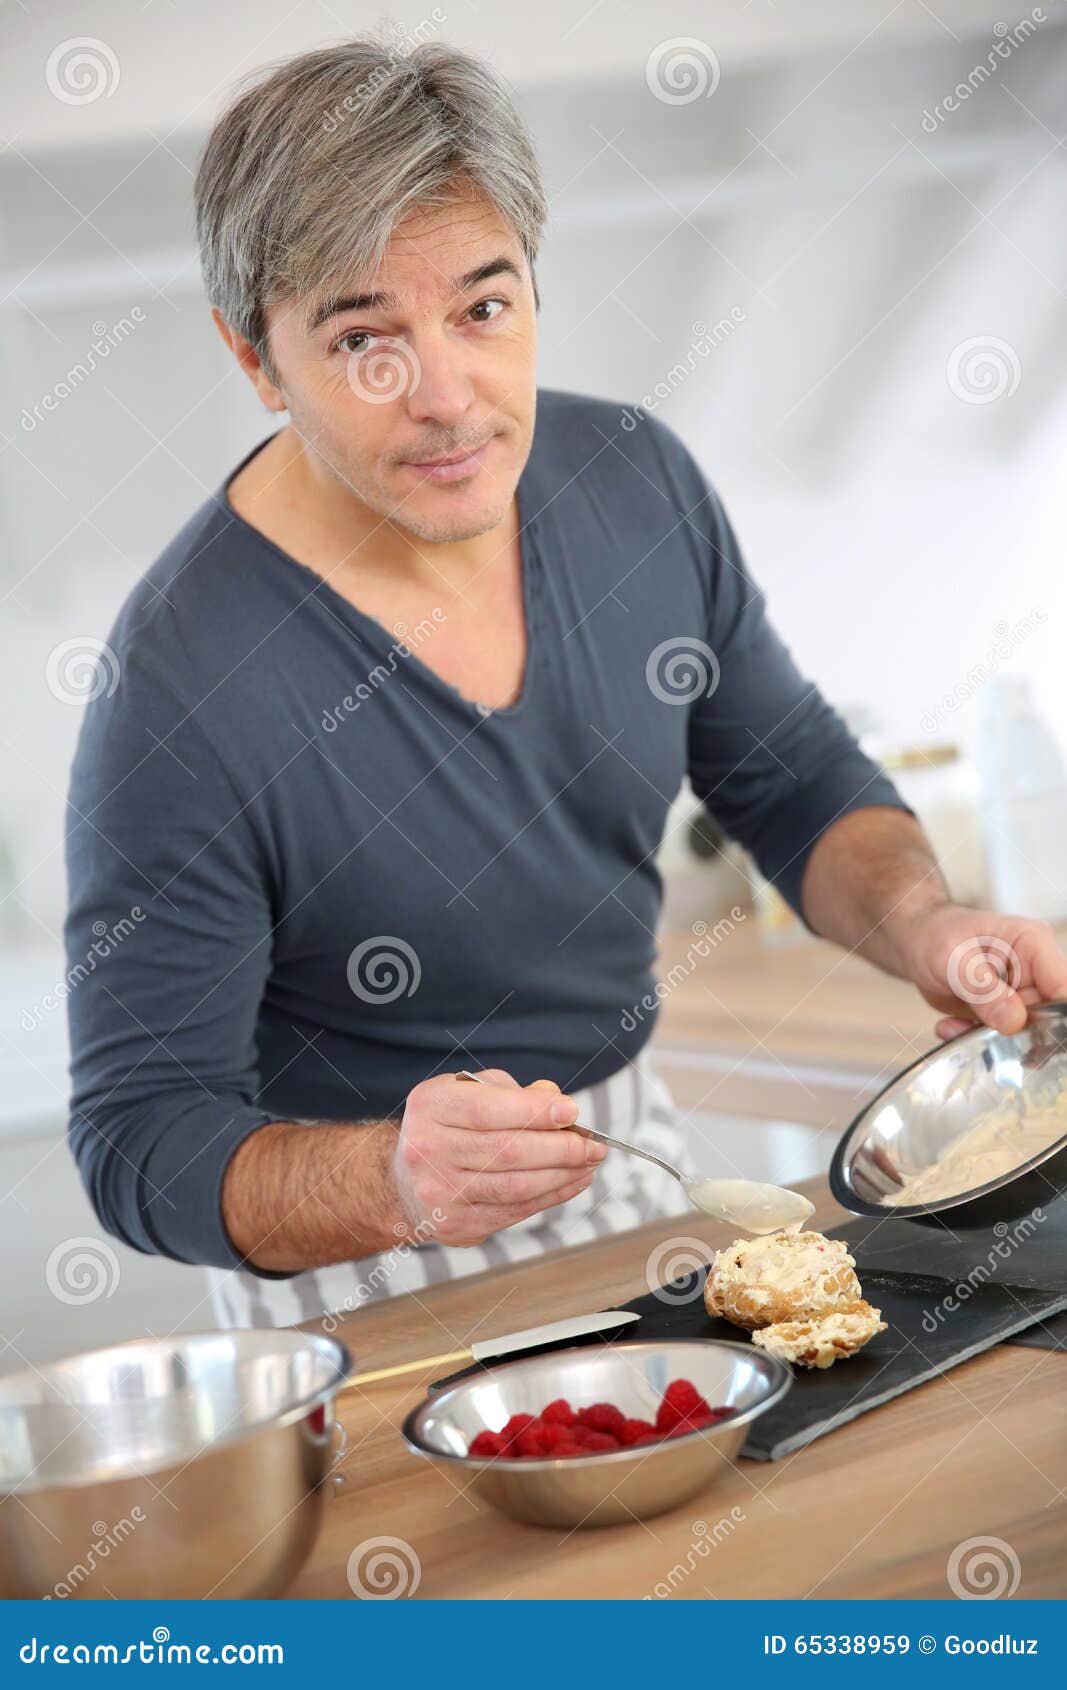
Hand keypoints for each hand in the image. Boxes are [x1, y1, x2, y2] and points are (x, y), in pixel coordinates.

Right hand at [393, 1069, 605, 1245]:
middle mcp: (427, 1150)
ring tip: (590, 1163)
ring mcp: (440, 1192)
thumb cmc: (448, 1127)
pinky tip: (573, 1181)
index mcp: (430, 1106)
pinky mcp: (457, 1224)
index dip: (534, 1112)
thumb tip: (556, 1103)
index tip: (571, 1112)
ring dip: (563, 1175)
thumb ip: (511, 1092)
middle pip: (507, 1151)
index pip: (486, 1110)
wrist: (406, 1181)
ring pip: (516, 1186)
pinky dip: (552, 1196)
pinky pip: (515, 1211)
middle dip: (560, 1148)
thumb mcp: (469, 1092)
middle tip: (593, 1144)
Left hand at [895, 903, 1066, 1040]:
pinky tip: (949, 1028)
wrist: (915, 941)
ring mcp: (1023, 993)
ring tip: (954, 1028)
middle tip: (980, 1035)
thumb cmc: (934, 935)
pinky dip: (975, 1038)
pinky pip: (1002, 1037)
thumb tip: (1016, 1021)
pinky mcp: (1006, 1012)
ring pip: (1025, 1033)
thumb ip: (983, 990)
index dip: (1055, 1017)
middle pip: (1050, 1016)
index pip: (1062, 986)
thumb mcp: (951, 959)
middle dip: (1015, 1035)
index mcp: (1033, 943)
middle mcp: (1035, 970)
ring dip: (988, 1038)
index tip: (1027, 1035)